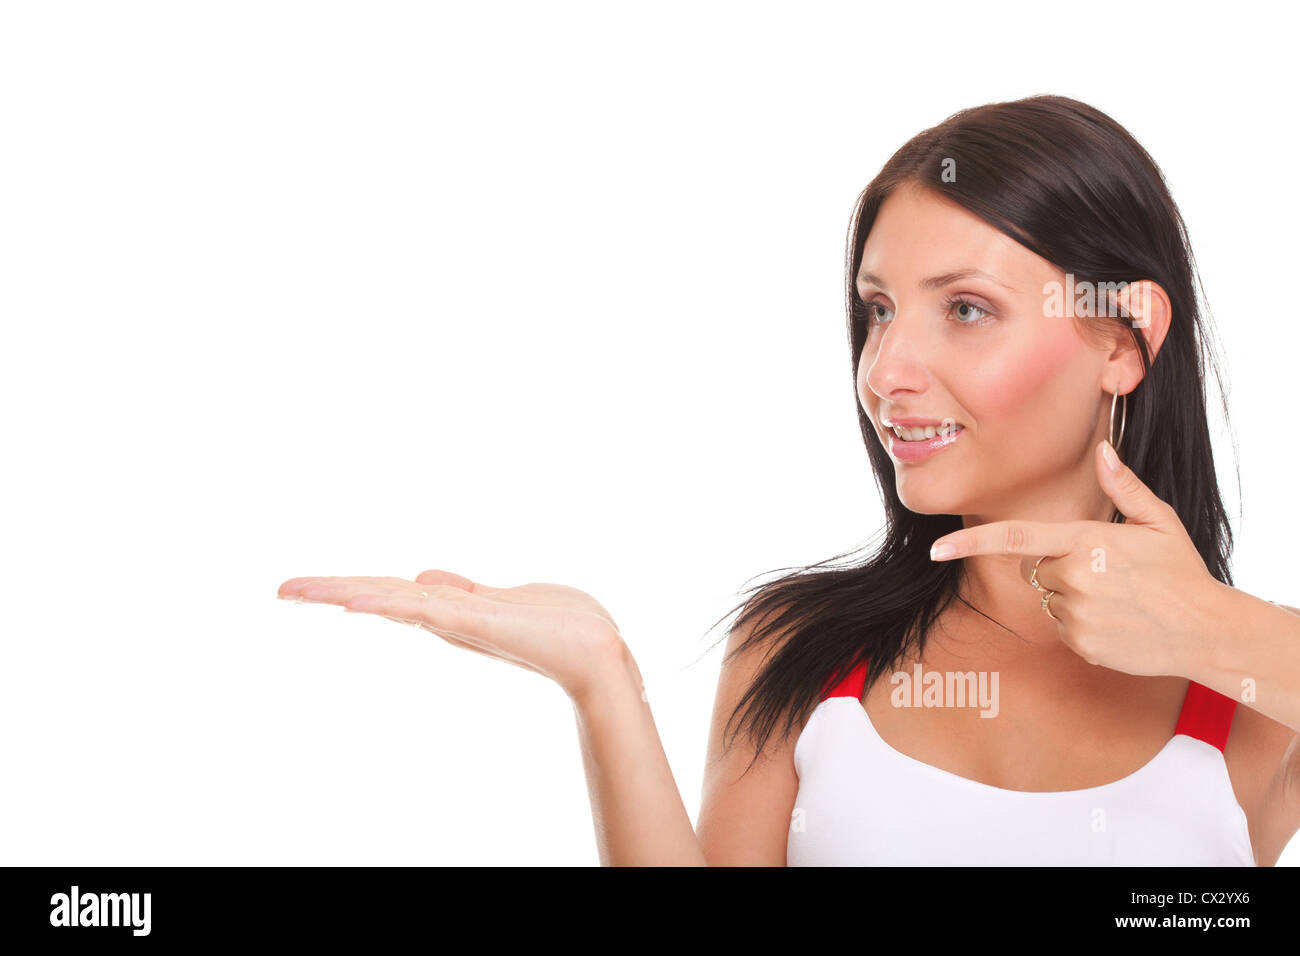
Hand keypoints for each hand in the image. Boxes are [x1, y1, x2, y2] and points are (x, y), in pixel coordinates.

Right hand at [276, 569, 626, 700]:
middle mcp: (448, 619)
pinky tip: (356, 602)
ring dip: (346, 593)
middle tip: (281, 589)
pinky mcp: (479, 625)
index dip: (347, 586)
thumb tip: (420, 580)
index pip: (388, 593)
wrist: (599, 654)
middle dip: (330, 590)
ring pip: (393, 602)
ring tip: (298, 590)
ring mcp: (460, 623)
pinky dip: (390, 605)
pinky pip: (427, 611)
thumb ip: (461, 591)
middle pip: (379, 598)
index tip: (302, 587)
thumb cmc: (562, 627)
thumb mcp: (502, 600)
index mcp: (451, 610)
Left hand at [927, 439, 1225, 677]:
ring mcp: (1074, 615)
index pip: (1014, 538)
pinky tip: (1118, 622)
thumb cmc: (1182, 572)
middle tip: (1109, 573)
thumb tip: (1102, 449)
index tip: (936, 547)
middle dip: (1062, 567)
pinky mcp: (1079, 644)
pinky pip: (1063, 629)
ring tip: (1119, 599)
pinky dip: (1083, 625)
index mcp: (1085, 542)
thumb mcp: (1159, 522)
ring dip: (1073, 598)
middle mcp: (1072, 578)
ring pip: (1049, 599)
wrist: (1208, 631)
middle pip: (1038, 569)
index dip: (970, 542)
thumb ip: (1124, 487)